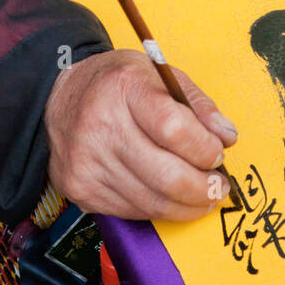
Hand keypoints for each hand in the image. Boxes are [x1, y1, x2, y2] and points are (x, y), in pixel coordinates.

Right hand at [44, 49, 238, 220]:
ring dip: (187, 206)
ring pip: (152, 202)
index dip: (204, 149)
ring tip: (203, 197)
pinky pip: (132, 211)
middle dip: (203, 188)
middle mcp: (101, 126)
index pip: (174, 129)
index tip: (218, 154)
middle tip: (219, 187)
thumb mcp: (158, 74)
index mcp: (125, 88)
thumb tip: (226, 136)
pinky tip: (170, 199)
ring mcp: (87, 162)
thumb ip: (197, 103)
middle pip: (166, 175)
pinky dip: (159, 209)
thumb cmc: (117, 84)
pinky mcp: (80, 189)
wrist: (58, 98)